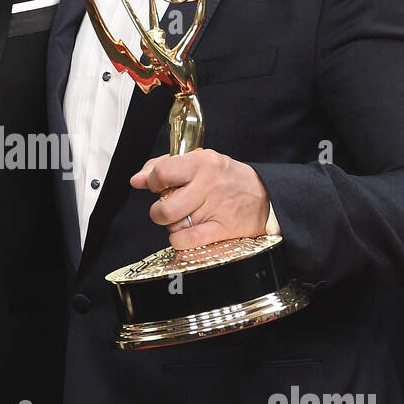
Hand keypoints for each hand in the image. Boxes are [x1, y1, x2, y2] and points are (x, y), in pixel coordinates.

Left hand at [130, 149, 269, 251]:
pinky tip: (185, 234)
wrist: (265, 195)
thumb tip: (137, 179)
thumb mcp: (199, 162)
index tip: (157, 186)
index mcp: (201, 162)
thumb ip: (164, 167)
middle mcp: (208, 184)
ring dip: (174, 226)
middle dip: (158, 212)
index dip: (152, 182)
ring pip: (175, 225)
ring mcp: (216, 207)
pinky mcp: (223, 228)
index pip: (161, 173)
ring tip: (186, 218)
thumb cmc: (227, 179)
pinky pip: (188, 240)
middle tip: (166, 209)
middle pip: (165, 206)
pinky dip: (179, 241)